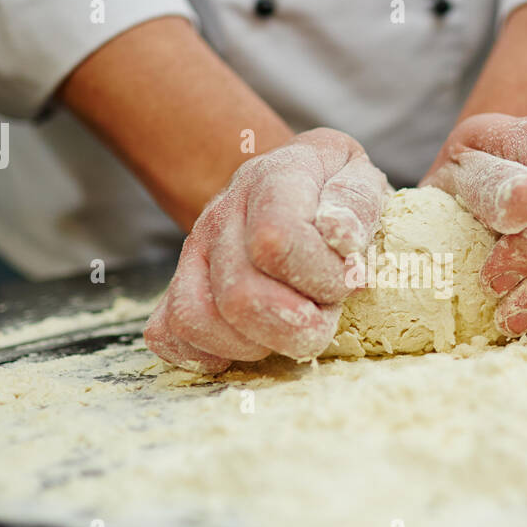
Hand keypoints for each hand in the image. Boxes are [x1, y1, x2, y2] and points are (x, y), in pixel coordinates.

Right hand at [146, 129, 388, 372]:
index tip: (348, 279)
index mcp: (269, 180)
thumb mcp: (356, 173)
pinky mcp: (177, 283)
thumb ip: (356, 200)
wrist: (285, 182)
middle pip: (239, 295)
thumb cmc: (329, 187)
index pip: (276, 241)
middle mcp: (220, 213)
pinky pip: (169, 333)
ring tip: (288, 327)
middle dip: (296, 326)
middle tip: (322, 313)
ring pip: (196, 319)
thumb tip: (342, 236)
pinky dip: (206, 353)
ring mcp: (192, 250)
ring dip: (253, 343)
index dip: (322, 277)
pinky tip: (247, 342)